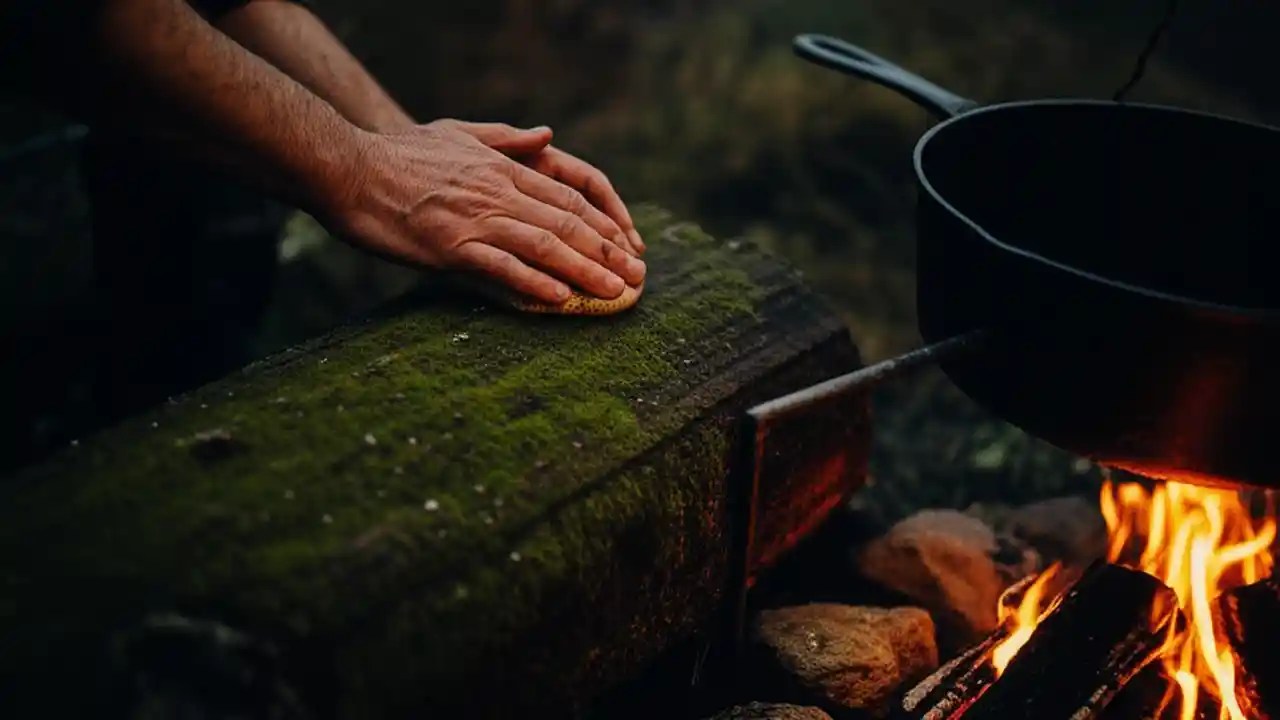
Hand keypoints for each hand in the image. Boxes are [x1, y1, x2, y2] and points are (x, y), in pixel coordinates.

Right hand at [328, 119, 644, 303]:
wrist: (348, 168)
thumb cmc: (399, 153)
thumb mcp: (458, 132)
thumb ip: (505, 137)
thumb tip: (548, 135)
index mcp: (503, 170)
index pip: (570, 195)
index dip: (606, 221)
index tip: (630, 244)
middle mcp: (497, 193)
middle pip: (567, 222)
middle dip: (608, 251)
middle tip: (638, 278)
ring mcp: (475, 220)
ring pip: (543, 245)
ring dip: (585, 271)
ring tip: (616, 292)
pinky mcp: (449, 246)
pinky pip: (500, 267)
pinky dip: (532, 282)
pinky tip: (559, 298)